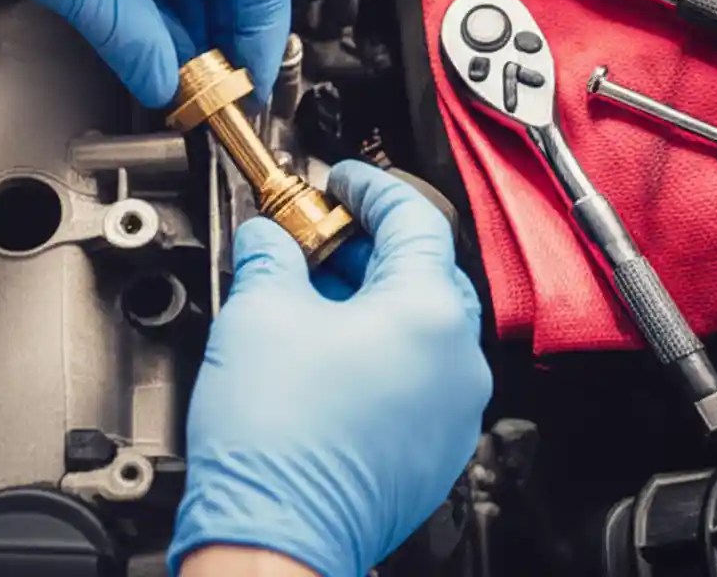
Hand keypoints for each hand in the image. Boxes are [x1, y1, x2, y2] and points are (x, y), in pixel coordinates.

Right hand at [170, 161, 490, 576]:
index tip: (342, 180)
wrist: (275, 536)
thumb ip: (271, 254)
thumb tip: (271, 238)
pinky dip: (378, 350)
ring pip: (420, 327)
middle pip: (424, 271)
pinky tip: (327, 352)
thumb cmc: (277, 442)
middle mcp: (458, 361)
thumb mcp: (259, 313)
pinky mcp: (432, 449)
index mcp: (428, 313)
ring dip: (370, 298)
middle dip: (368, 245)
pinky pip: (416, 377)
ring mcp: (452, 411)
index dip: (370, 186)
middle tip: (317, 237)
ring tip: (310, 295)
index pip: (414, 217)